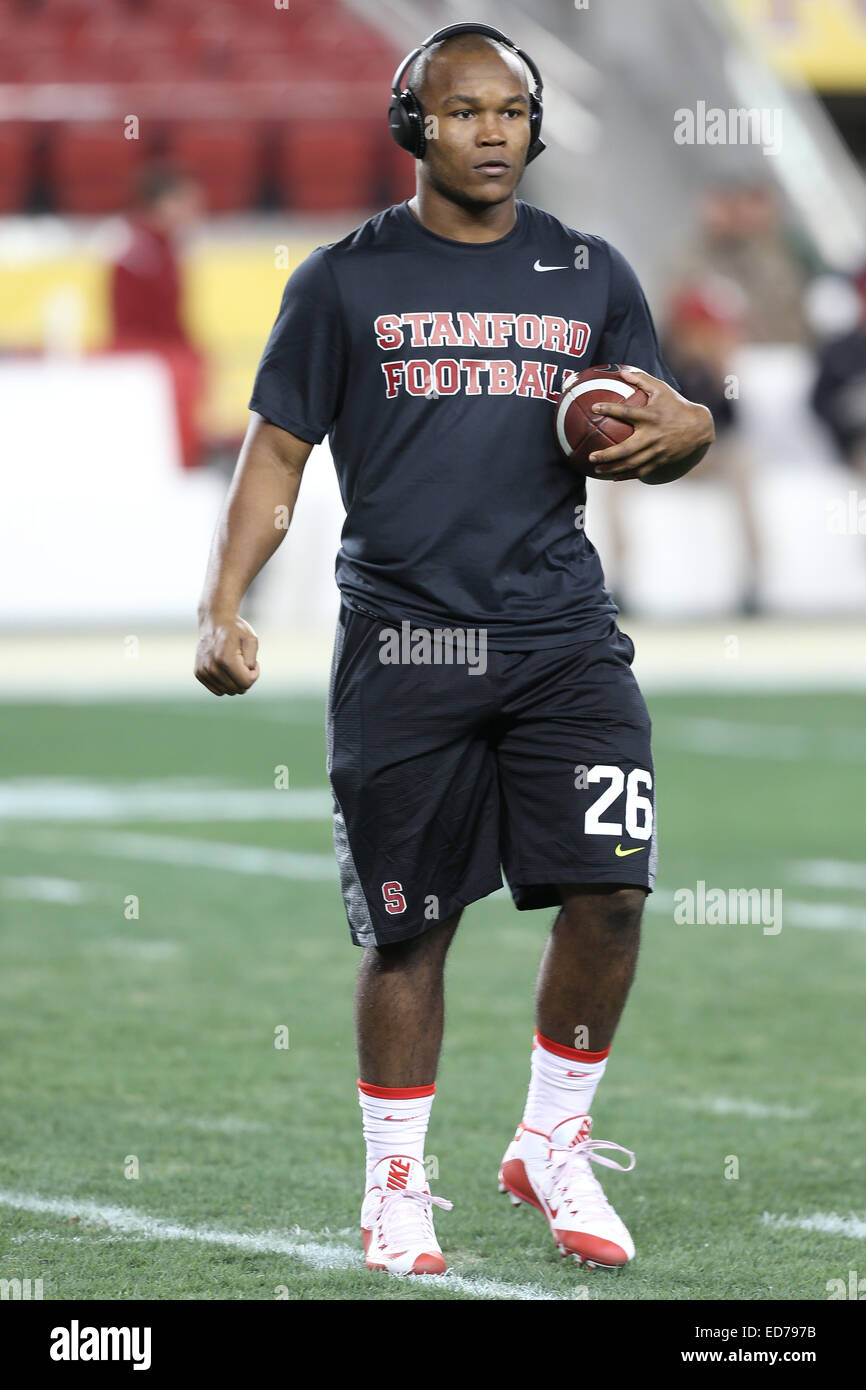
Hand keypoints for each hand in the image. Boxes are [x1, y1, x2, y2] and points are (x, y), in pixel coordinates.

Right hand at [194, 613, 259, 695]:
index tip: (254, 662)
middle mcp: (211, 668)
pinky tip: (226, 669)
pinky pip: (218, 690)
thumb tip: (245, 680)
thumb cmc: (236, 630)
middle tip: (244, 662)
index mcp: (225, 659)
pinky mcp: (199, 673)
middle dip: (245, 678)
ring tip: (235, 665)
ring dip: (235, 681)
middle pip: (237, 689)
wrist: (214, 620)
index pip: (246, 683)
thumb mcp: (252, 640)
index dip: (254, 674)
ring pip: (227, 691)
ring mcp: (203, 671)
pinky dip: (225, 683)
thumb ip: (252, 662)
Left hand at [587, 367, 714, 482]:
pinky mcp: (660, 461)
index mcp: (651, 416)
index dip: (610, 409)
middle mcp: (653, 436)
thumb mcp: (662, 389)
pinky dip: (626, 475)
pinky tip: (613, 477)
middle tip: (591, 456)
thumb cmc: (677, 405)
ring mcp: (657, 451)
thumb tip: (622, 371)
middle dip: (607, 455)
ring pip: (632, 464)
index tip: (594, 407)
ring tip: (597, 469)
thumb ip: (642, 380)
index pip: (627, 412)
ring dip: (613, 468)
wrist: (700, 427)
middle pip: (626, 449)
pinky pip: (640, 471)